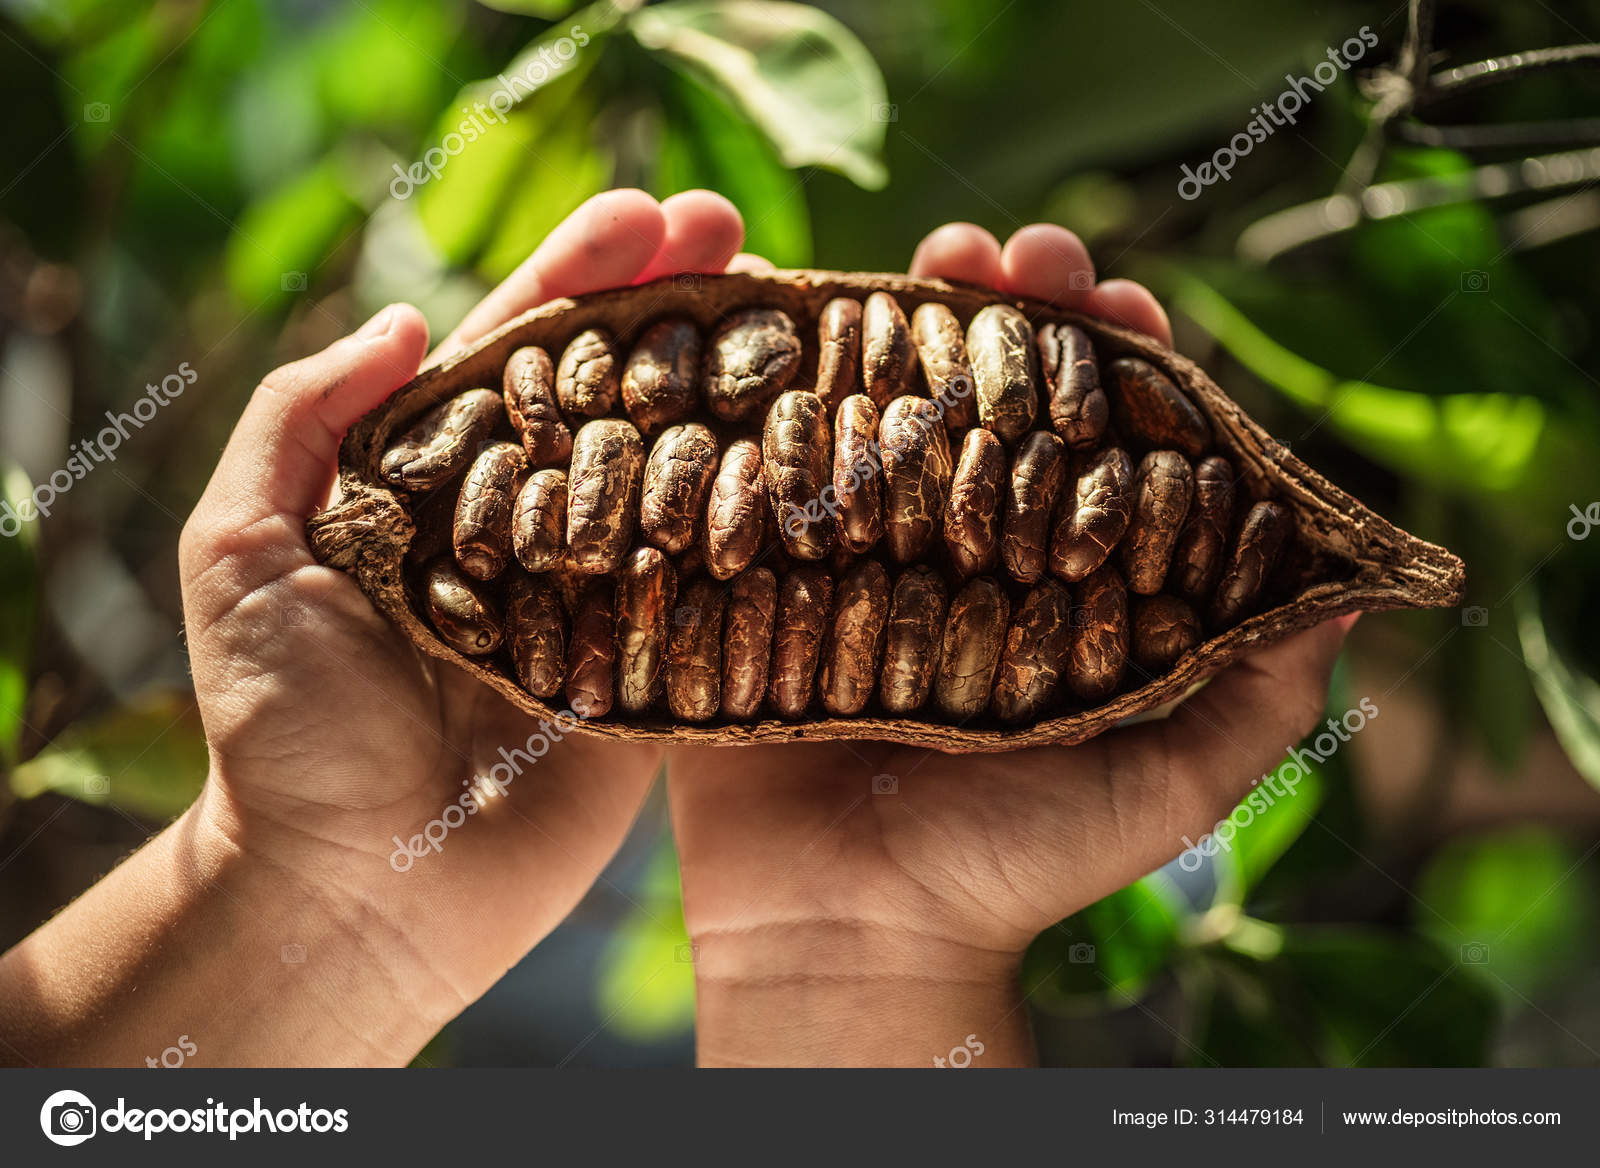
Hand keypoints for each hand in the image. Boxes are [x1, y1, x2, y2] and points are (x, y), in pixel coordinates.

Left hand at [0, 190, 745, 1065]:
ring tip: (809, 318)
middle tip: (747, 236)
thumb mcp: (240, 549)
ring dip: (746, 393)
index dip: (585, 273)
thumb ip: (301, 421)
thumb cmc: (281, 726)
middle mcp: (531, 522)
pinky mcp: (656, 673)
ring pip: (686, 473)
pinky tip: (828, 457)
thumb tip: (404, 315)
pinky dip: (773, 526)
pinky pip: (723, 589)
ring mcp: (602, 594)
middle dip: (682, 306)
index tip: (654, 209)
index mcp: (440, 479)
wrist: (352, 888)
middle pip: (622, 391)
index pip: (524, 349)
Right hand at [667, 222, 1354, 1066]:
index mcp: (1061, 581)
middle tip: (1006, 249)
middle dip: (1007, 308)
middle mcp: (964, 550)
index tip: (1116, 299)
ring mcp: (860, 552)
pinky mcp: (764, 571)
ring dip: (904, 317)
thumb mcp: (1172, 782)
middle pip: (990, 394)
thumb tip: (1359, 589)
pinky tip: (799, 313)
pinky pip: (771, 460)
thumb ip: (1262, 693)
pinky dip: (784, 380)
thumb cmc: (1015, 866)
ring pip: (888, 402)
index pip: (1100, 438)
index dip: (1117, 358)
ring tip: (924, 257)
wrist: (850, 933)